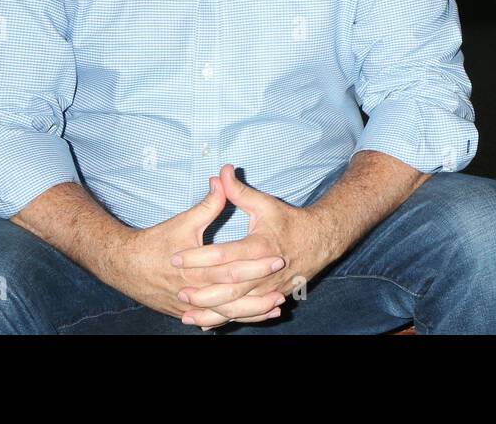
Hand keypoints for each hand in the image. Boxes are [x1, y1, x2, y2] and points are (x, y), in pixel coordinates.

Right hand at [111, 175, 288, 325]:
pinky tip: (254, 317)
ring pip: (226, 314)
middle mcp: (194, 290)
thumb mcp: (184, 221)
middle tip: (285, 289)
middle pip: (233, 295)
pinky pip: (216, 320)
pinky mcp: (187, 313)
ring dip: (252, 312)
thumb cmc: (156, 242)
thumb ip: (209, 203)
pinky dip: (235, 319)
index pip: (231, 266)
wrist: (125, 267)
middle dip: (260, 294)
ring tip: (277, 307)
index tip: (279, 257)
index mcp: (195, 267)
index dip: (256, 263)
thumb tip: (225, 175)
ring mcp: (190, 306)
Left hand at [169, 164, 338, 329]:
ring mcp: (268, 288)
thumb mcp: (264, 204)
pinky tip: (206, 323)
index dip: (199, 256)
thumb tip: (222, 171)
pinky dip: (225, 320)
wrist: (319, 242)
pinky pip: (245, 314)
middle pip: (229, 287)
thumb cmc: (288, 221)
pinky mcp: (268, 298)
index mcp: (260, 246)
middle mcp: (264, 271)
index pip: (225, 254)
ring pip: (236, 306)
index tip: (176, 257)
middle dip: (202, 292)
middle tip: (178, 291)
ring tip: (186, 312)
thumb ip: (239, 191)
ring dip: (211, 311)